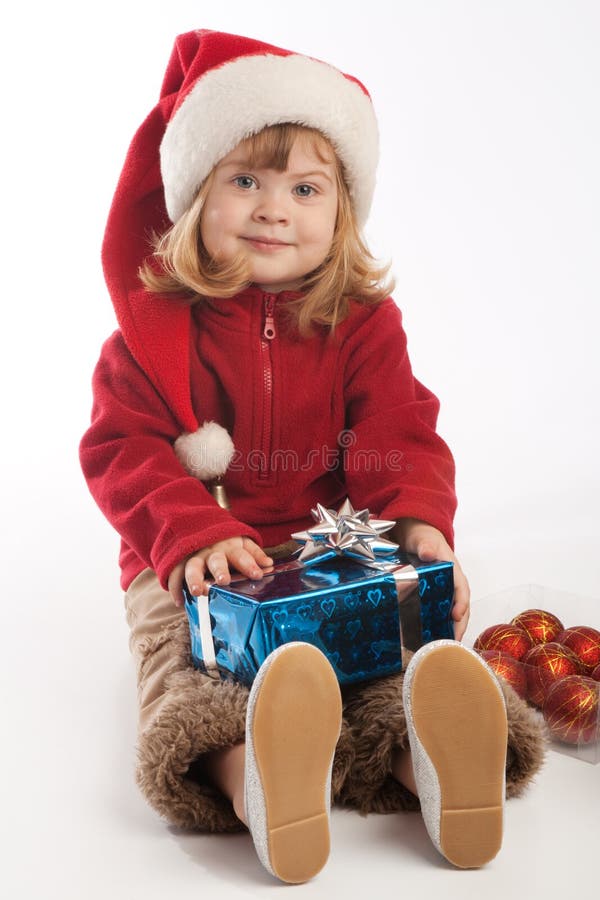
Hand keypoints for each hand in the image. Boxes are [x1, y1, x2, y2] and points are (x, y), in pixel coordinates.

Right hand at [167, 537, 272, 606]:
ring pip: (192, 566)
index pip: (241, 555)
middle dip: (220, 570)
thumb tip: (269, 564)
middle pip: (216, 560)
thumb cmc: (226, 541)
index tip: (257, 574)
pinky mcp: (180, 561)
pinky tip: (180, 602)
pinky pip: (175, 573)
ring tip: (197, 592)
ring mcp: (195, 556)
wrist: (199, 526)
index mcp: (230, 546)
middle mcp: (212, 551)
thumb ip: (254, 553)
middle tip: (224, 581)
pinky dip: (175, 587)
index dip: (249, 564)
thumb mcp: (242, 543)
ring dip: (194, 578)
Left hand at [392, 518, 469, 641]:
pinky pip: (437, 614)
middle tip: (453, 642)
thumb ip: (427, 544)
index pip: (461, 588)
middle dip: (459, 625)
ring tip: (442, 648)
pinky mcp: (431, 598)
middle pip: (460, 607)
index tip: (456, 616)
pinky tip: (426, 640)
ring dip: (448, 630)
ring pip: (450, 614)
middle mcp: (451, 584)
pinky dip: (435, 627)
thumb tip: (428, 552)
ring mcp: (442, 592)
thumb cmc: (423, 538)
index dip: (461, 603)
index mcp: (453, 570)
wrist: (415, 537)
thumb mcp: (424, 539)